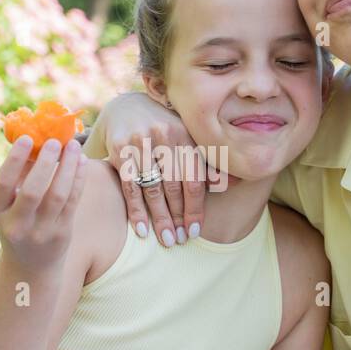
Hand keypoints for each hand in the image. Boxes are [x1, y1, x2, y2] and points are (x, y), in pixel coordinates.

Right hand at [0, 135, 86, 273]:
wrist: (30, 265)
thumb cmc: (19, 222)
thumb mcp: (8, 205)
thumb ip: (18, 175)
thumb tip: (36, 138)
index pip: (3, 184)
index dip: (14, 160)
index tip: (27, 138)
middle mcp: (16, 225)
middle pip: (32, 191)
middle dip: (45, 163)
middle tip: (55, 141)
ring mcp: (40, 232)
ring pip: (57, 195)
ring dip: (67, 168)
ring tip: (73, 146)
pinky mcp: (62, 234)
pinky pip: (72, 202)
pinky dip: (78, 179)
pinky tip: (82, 162)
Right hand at [100, 92, 205, 246]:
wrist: (126, 109)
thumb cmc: (165, 129)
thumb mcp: (186, 137)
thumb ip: (206, 160)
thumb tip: (231, 183)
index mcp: (185, 134)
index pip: (193, 178)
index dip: (195, 207)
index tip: (195, 230)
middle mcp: (163, 135)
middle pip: (173, 186)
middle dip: (178, 217)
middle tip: (181, 240)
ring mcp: (139, 142)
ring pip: (152, 188)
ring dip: (160, 218)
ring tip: (166, 240)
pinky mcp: (119, 149)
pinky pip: (130, 187)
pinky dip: (136, 210)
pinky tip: (142, 230)